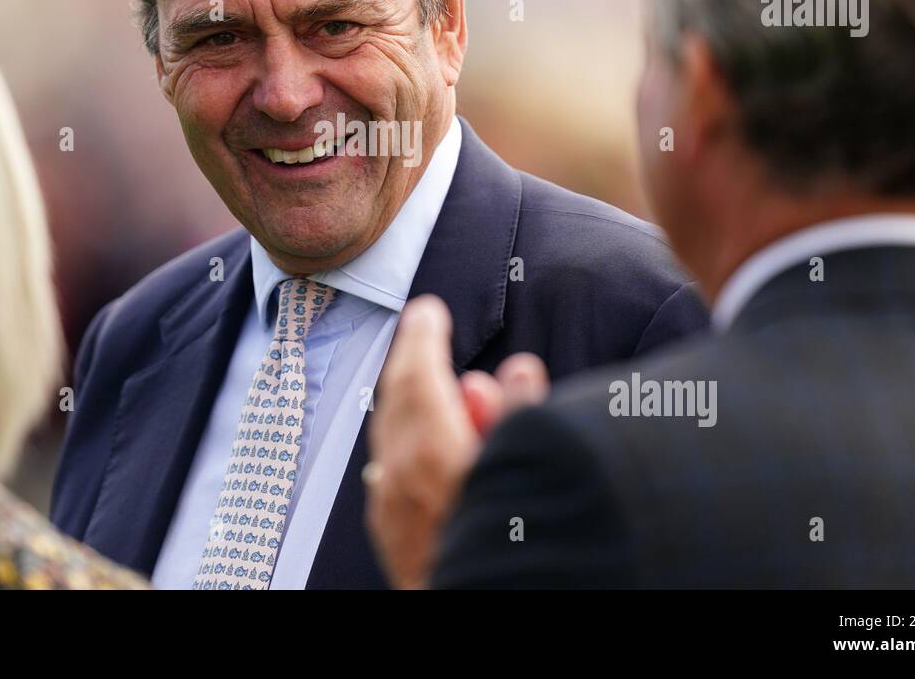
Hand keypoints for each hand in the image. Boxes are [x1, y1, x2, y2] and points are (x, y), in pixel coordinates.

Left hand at [366, 295, 547, 588]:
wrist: (476, 605)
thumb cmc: (506, 546)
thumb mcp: (525, 468)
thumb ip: (521, 418)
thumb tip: (517, 371)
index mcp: (432, 454)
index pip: (419, 375)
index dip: (424, 337)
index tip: (430, 310)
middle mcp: (401, 479)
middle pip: (397, 401)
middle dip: (410, 360)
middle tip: (424, 330)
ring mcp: (390, 510)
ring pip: (390, 437)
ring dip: (408, 401)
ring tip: (429, 380)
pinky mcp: (392, 537)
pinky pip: (389, 472)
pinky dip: (404, 442)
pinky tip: (418, 443)